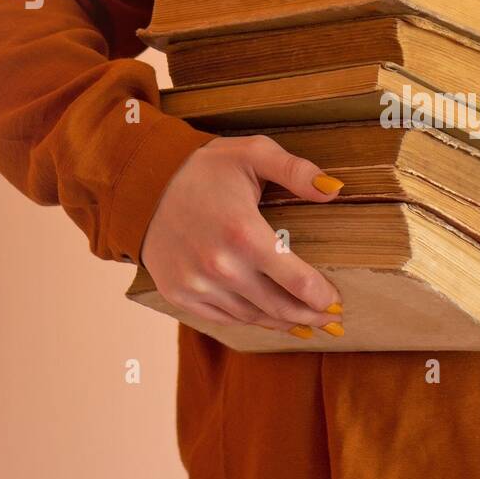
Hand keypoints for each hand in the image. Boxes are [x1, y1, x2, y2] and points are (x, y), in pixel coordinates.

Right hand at [140, 134, 344, 336]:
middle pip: (279, 307)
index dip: (323, 297)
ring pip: (253, 317)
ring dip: (283, 323)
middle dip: (311, 317)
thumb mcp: (253, 153)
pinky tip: (269, 319)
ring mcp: (197, 284)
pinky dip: (251, 320)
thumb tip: (334, 189)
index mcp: (243, 232)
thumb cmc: (204, 167)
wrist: (142, 183)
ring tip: (306, 325)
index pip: (298, 281)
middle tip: (332, 320)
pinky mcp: (180, 294)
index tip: (337, 302)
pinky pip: (225, 318)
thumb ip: (296, 171)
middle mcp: (220, 266)